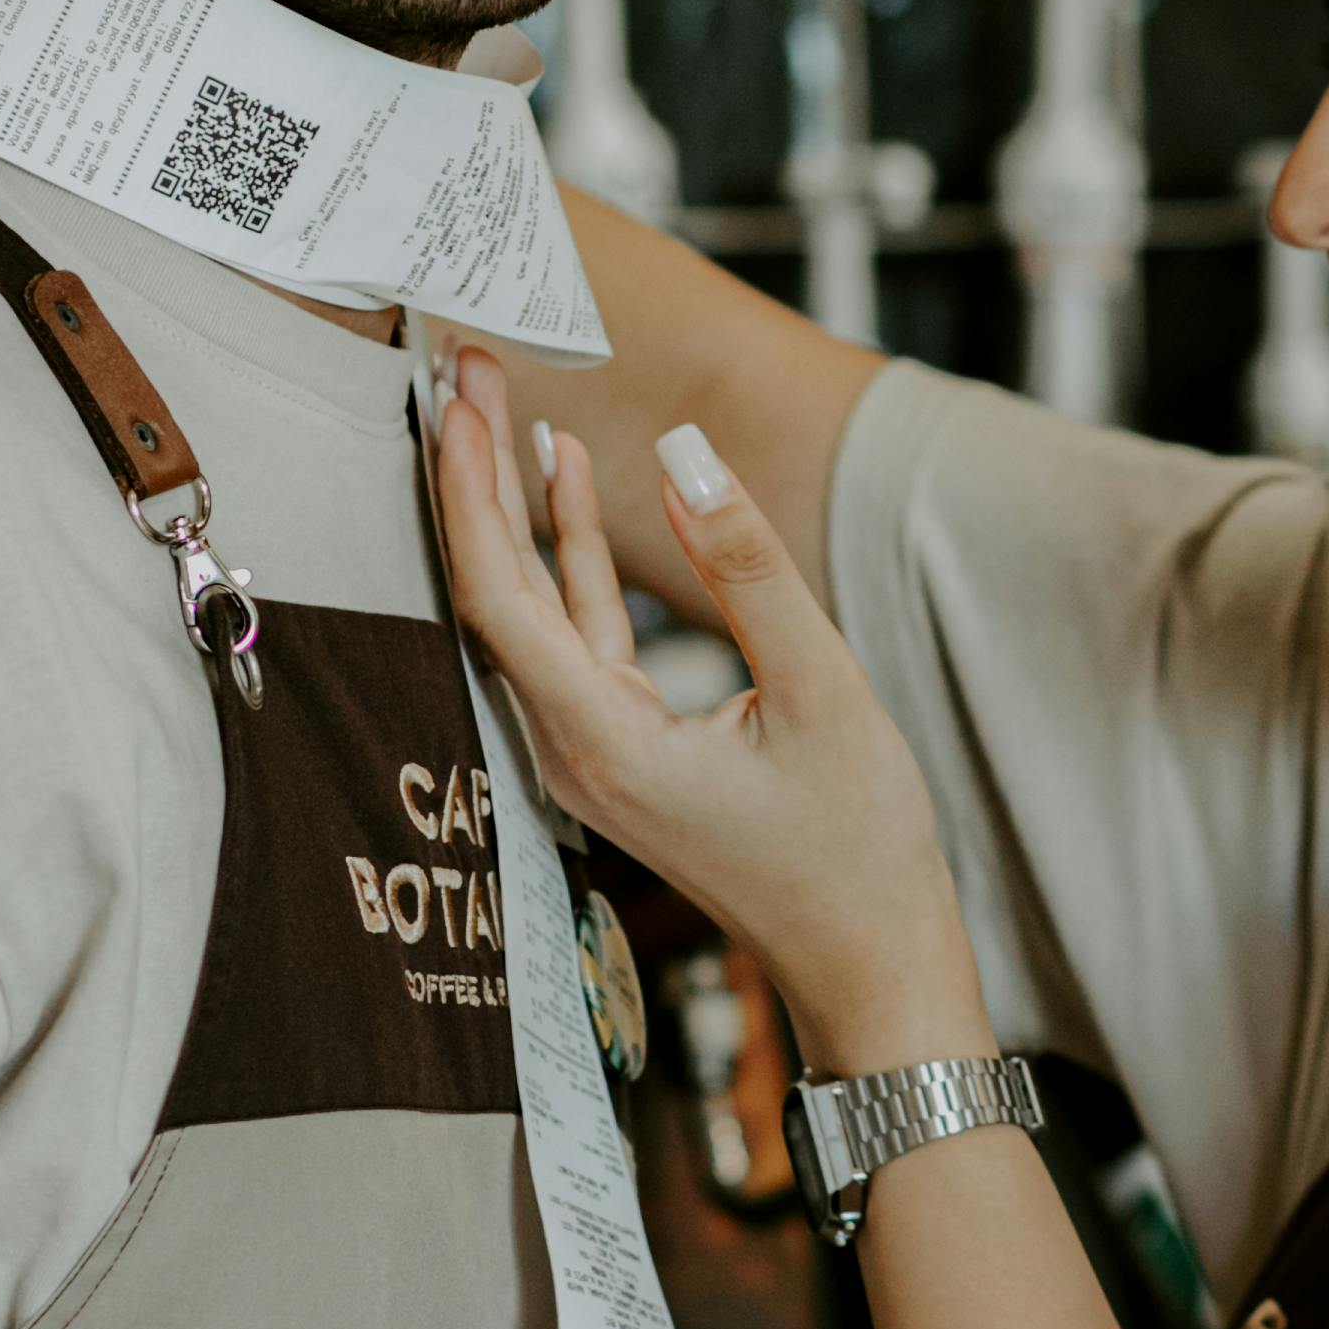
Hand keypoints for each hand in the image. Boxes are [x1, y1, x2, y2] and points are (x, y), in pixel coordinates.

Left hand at [430, 353, 989, 1079]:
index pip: (500, 597)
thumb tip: (688, 457)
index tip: (458, 399)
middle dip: (471, 475)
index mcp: (602, 745)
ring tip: (498, 398)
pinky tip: (562, 475)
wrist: (870, 963)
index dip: (470, 490)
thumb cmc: (857, 850)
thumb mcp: (822, 690)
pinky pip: (574, 634)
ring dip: (515, 504)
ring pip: (528, 608)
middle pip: (492, 593)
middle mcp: (573, 750)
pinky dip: (569, 554)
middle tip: (462, 365)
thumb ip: (748, 569)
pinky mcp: (621, 747)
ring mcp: (592, 752)